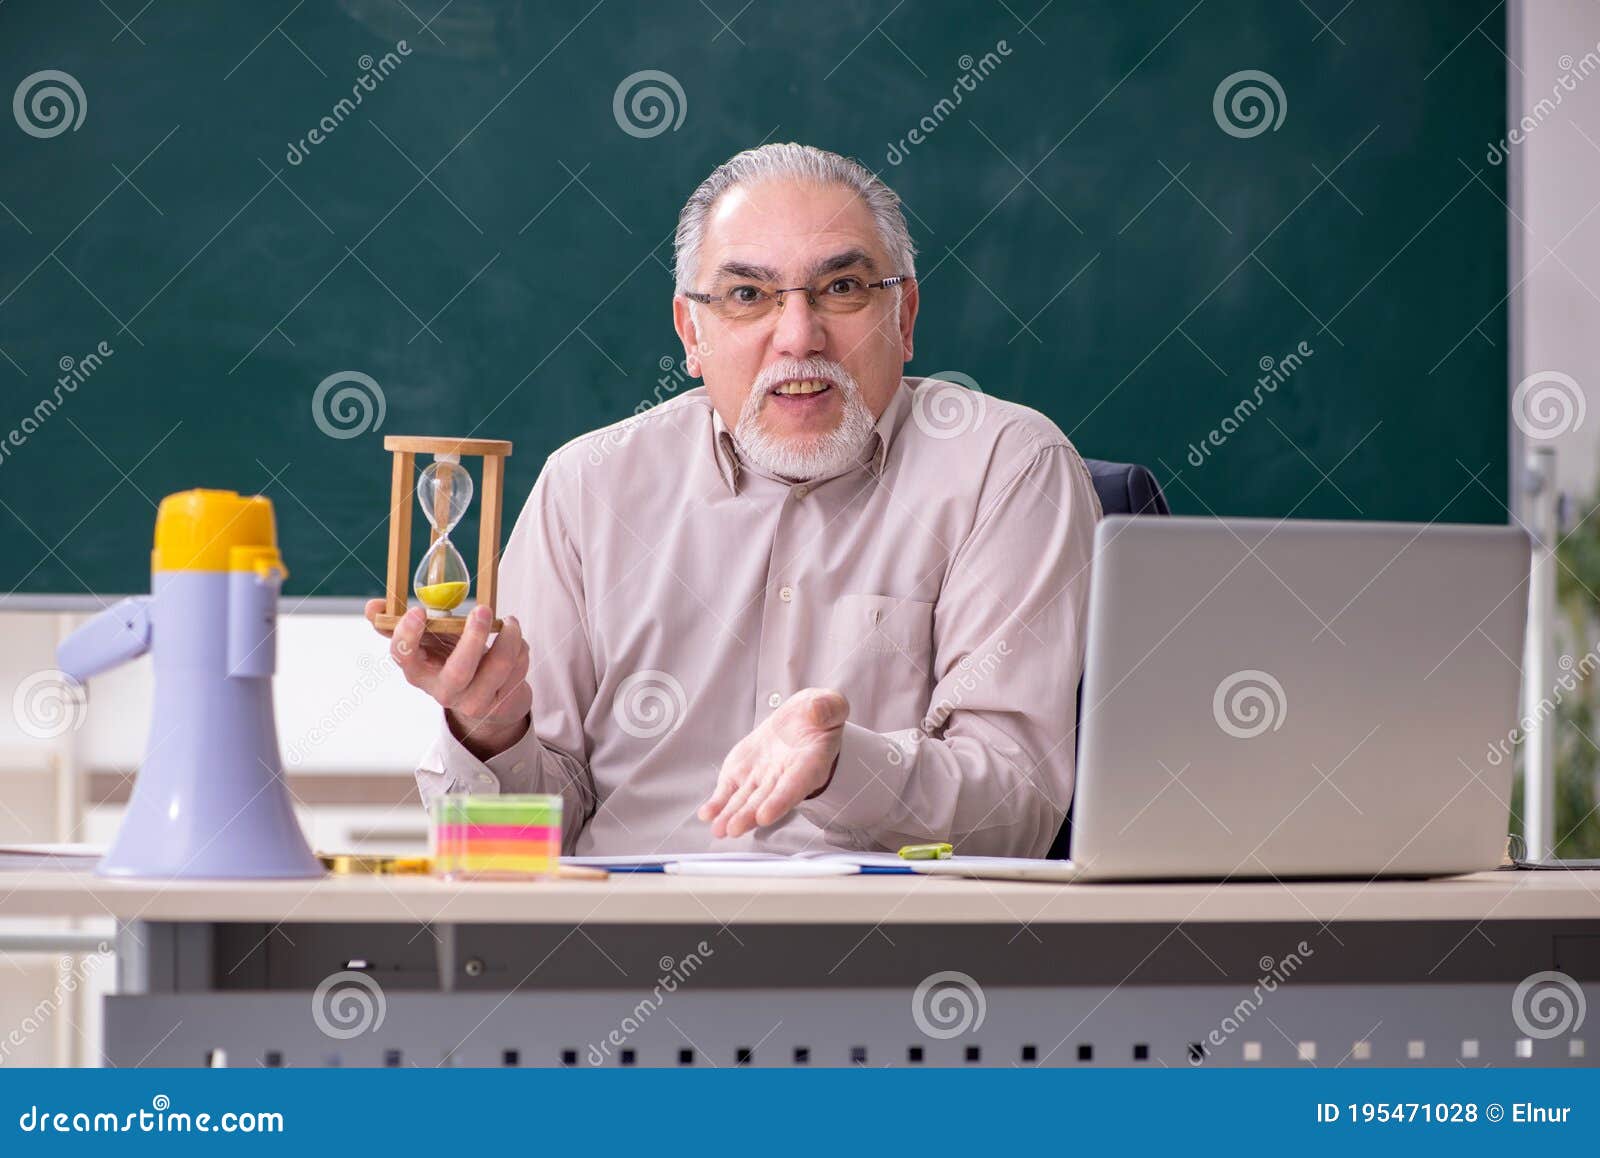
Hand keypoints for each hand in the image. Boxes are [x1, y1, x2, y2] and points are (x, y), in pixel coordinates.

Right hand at [364, 599, 530, 759]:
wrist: (487, 698)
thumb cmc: (453, 659)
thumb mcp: (429, 641)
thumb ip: (403, 623)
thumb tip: (373, 607)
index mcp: (418, 670)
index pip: (403, 656)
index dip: (407, 636)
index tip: (418, 611)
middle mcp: (443, 690)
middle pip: (459, 670)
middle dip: (473, 638)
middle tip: (483, 609)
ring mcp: (473, 702)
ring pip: (498, 668)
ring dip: (509, 638)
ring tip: (511, 621)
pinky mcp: (500, 706)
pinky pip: (517, 671)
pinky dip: (520, 649)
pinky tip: (515, 643)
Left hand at [698, 688, 848, 837]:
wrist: (799, 721)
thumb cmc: (818, 717)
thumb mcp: (830, 705)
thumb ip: (828, 708)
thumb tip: (818, 711)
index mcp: (810, 763)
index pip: (796, 785)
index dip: (781, 801)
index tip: (765, 815)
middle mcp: (784, 778)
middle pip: (765, 800)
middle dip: (749, 816)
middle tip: (735, 828)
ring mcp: (761, 778)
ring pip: (745, 801)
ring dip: (731, 815)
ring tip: (719, 829)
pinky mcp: (742, 775)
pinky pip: (729, 791)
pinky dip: (718, 803)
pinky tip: (707, 814)